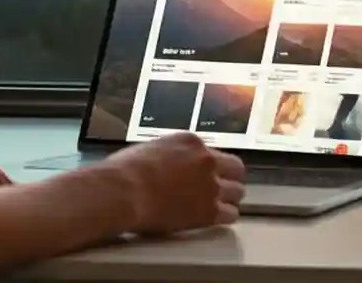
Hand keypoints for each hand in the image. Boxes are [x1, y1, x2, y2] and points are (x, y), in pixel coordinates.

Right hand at [100, 132, 245, 235]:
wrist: (124, 191)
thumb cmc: (125, 170)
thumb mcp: (151, 149)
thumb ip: (169, 155)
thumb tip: (169, 165)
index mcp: (191, 142)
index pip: (214, 153)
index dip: (210, 166)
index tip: (204, 174)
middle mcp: (206, 161)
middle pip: (236, 170)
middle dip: (229, 179)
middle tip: (221, 188)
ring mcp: (211, 186)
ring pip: (238, 192)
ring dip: (229, 198)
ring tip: (220, 205)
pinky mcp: (209, 211)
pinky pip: (231, 214)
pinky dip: (225, 217)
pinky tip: (217, 219)